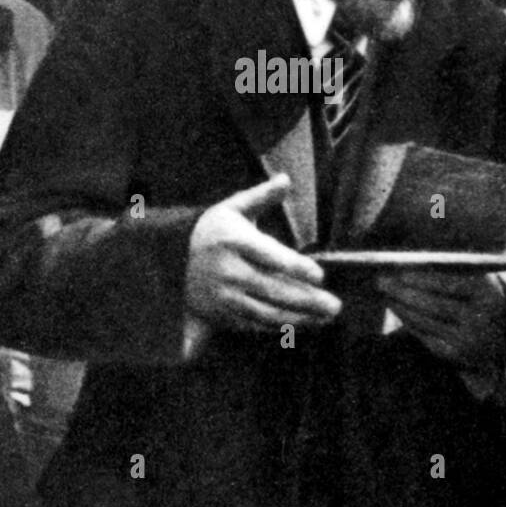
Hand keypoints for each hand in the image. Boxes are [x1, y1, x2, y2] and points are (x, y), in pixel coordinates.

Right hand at [185, 174, 341, 333]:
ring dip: (299, 318)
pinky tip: (305, 323)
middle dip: (306, 300)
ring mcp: (225, 297)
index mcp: (234, 242)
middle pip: (273, 289)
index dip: (295, 267)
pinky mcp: (224, 315)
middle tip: (335, 305)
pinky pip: (256, 325)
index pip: (269, 256)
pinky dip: (282, 327)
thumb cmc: (211, 232)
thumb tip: (286, 179)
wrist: (171, 262)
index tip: (320, 275)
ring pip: (267, 312)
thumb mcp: (232, 209)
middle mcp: (229, 272)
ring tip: (326, 317)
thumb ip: (261, 196)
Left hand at [376, 268, 505, 374]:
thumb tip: (410, 263)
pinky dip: (410, 323)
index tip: (398, 271)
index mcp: (488, 294)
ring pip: (428, 322)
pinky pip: (427, 338)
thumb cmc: (483, 296)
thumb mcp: (477, 280)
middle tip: (381, 281)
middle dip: (404, 292)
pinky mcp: (459, 357)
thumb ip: (450, 271)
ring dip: (402, 307)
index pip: (450, 285)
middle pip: (435, 305)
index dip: (422, 279)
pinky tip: (398, 310)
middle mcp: (481, 320)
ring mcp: (470, 341)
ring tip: (386, 294)